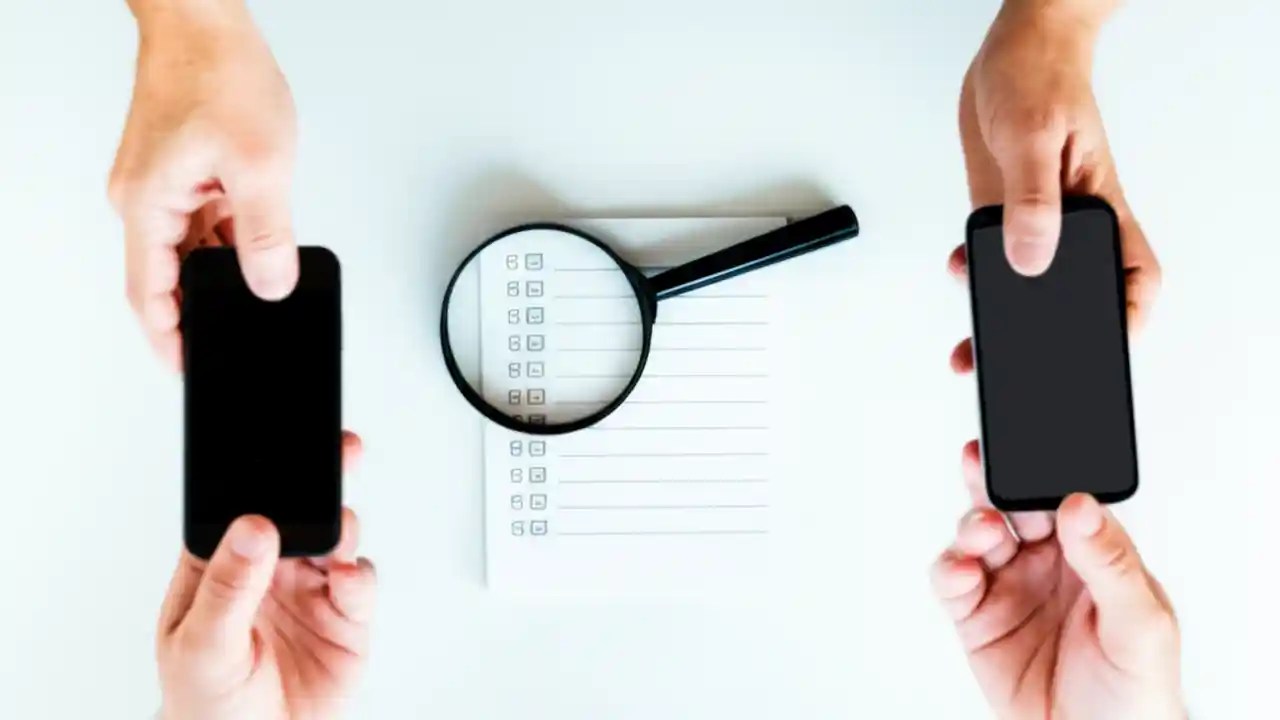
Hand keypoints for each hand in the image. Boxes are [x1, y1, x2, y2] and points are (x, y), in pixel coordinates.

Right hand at [110, 0, 298, 369]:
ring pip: (192, 248)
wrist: (207, 20)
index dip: (170, 339)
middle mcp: (144, 197)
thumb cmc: (218, 73)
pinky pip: (203, 219)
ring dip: (226, 266)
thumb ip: (266, 235)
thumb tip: (270, 286)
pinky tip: (259, 236)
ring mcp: (161, 183)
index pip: (150, 294)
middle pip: (171, 275)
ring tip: (262, 278)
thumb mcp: (260, 165)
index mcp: (147, 203)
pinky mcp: (181, 168)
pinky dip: (230, 234)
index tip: (192, 369)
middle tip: (245, 328)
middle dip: (207, 304)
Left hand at [157, 431, 374, 719]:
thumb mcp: (201, 647)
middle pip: (297, 509)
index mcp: (221, 565)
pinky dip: (362, 577)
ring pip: (336, 537)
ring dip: (341, 526)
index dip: (259, 474)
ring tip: (335, 534)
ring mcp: (310, 591)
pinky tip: (347, 581)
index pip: (239, 506)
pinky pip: (362, 584)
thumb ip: (226, 588)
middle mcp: (271, 570)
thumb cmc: (207, 706)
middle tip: (336, 453)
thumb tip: (251, 529)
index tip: (277, 451)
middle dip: (319, 478)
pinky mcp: (347, 619)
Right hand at [931, 440, 1183, 719]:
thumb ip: (1112, 563)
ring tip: (979, 533)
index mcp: (1095, 555)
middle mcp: (1048, 564)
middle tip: (982, 463)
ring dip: (971, 524)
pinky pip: (950, 580)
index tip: (1027, 451)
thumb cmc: (1136, 699)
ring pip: (977, 535)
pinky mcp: (975, 618)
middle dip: (994, 481)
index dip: (1043, 471)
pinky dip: (948, 568)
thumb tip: (1082, 505)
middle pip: (1013, 505)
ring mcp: (1009, 588)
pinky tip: (961, 570)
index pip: (1064, 497)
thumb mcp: (1141, 626)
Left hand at [948, 1, 1161, 375]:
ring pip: (1024, 282)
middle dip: (1050, 334)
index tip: (1108, 347)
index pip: (1133, 274)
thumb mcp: (1033, 138)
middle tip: (1017, 368)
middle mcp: (1069, 220)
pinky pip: (989, 255)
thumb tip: (1030, 259)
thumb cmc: (1041, 77)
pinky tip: (957, 270)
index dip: (1129, 315)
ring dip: (999, 313)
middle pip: (1072, 291)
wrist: (1007, 52)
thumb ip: (1031, 201)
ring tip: (973, 347)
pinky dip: (971, 273)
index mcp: (1100, 207)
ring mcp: (1032, 218)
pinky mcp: (998, 210)